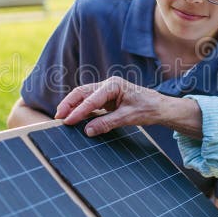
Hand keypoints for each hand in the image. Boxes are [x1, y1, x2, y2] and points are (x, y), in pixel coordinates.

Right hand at [55, 77, 171, 135]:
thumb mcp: (128, 118)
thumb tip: (87, 131)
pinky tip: (74, 117)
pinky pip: (90, 102)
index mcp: (113, 85)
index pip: (91, 99)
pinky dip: (81, 109)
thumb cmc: (147, 109)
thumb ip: (107, 123)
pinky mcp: (107, 98)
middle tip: (58, 117)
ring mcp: (106, 90)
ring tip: (62, 117)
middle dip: (69, 104)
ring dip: (73, 106)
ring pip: (84, 96)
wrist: (160, 107)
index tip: (68, 121)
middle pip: (82, 92)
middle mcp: (108, 84)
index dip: (78, 111)